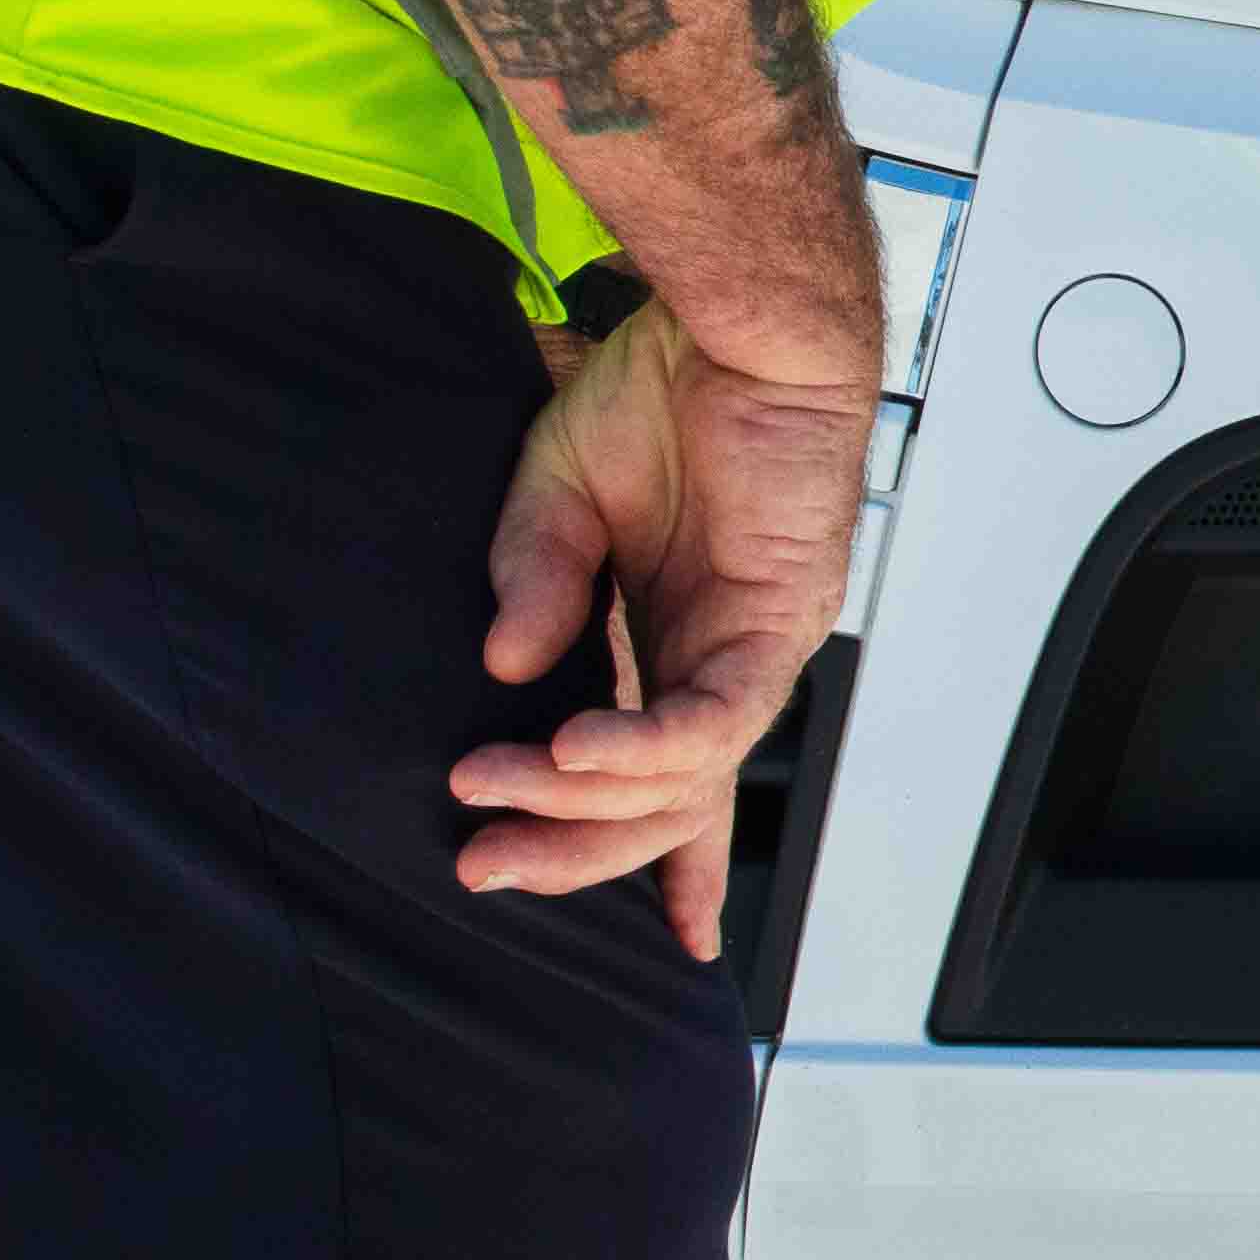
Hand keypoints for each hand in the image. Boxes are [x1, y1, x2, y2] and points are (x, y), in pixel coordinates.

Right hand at [444, 312, 881, 937]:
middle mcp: (719, 662)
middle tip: (483, 867)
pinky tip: (572, 751)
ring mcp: (753, 647)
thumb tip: (503, 674)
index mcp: (670, 644)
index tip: (675, 941)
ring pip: (680, 778)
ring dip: (579, 799)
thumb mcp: (557, 497)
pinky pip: (711, 716)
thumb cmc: (661, 391)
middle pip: (663, 806)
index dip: (668, 862)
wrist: (734, 318)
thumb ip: (534, 586)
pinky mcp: (776, 619)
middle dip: (572, 852)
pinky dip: (641, 746)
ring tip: (496, 792)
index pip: (672, 780)